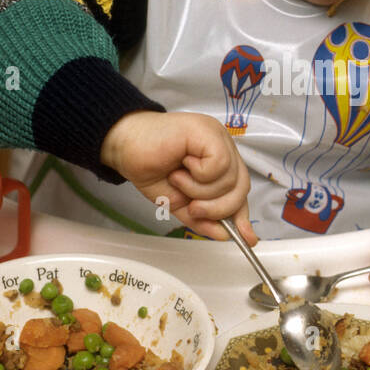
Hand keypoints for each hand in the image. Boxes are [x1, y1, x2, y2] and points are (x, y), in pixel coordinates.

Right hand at [100, 111, 258, 243]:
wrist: (123, 145)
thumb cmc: (149, 166)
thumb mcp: (179, 202)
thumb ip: (202, 219)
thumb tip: (224, 234)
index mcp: (220, 162)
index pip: (240, 192)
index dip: (242, 216)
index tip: (246, 239)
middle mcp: (223, 147)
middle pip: (241, 188)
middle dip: (217, 208)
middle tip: (193, 207)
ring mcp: (217, 137)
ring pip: (229, 179)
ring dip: (199, 190)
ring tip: (178, 179)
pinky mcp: (208, 131)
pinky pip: (219, 164)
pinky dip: (198, 175)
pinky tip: (183, 166)